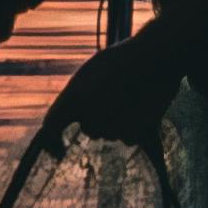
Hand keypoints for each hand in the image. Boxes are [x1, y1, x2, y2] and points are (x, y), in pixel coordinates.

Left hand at [43, 19, 188, 153]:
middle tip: (117, 95)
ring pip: (111, 132)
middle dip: (99, 117)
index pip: (51, 128)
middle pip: (90, 128)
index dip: (51, 142)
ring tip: (134, 95)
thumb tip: (77, 115)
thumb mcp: (92, 70)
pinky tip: (147, 120)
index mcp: (72, 100)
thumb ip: (78, 94)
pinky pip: (131, 138)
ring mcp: (112, 129)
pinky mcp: (135, 134)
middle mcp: (89, 119)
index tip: (56, 151)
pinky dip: (138, 131)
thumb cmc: (123, 57)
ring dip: (119, 119)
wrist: (156, 56)